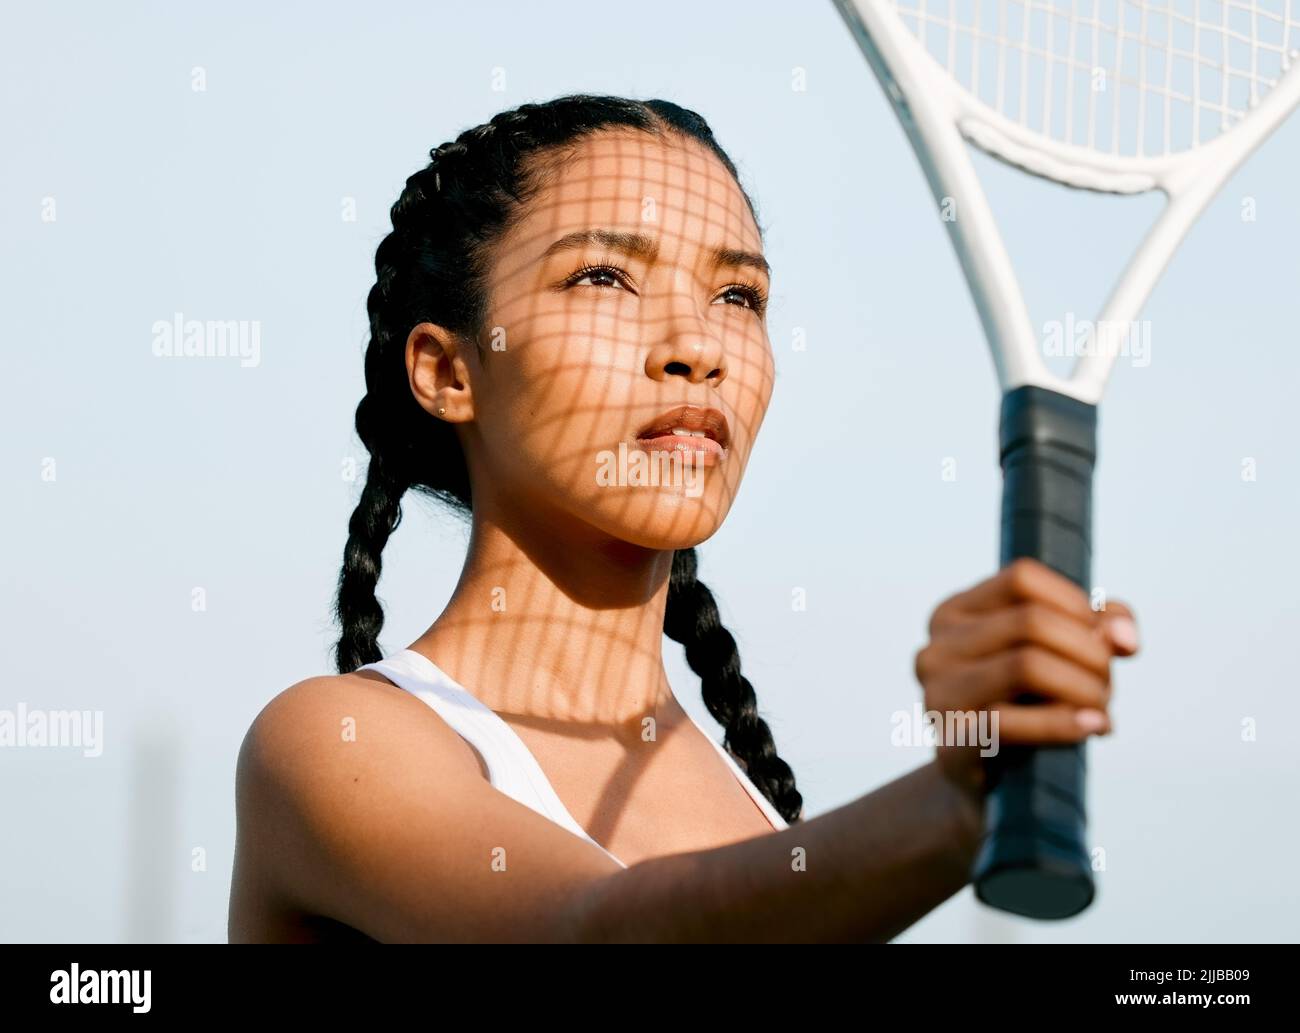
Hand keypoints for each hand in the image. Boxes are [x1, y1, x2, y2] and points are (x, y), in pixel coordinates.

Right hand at [913, 557, 1139, 803]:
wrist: (992, 793)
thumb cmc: (1028, 713)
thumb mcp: (1058, 657)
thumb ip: (1095, 628)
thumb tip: (1123, 637)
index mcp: (955, 615)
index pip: (1022, 578)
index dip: (1077, 603)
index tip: (1104, 640)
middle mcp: (936, 648)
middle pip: (1032, 622)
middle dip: (1090, 653)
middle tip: (1107, 687)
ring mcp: (937, 696)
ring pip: (1026, 664)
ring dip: (1085, 688)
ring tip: (1102, 713)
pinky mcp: (950, 744)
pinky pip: (1009, 722)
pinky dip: (1062, 723)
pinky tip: (1092, 728)